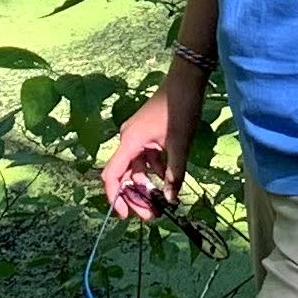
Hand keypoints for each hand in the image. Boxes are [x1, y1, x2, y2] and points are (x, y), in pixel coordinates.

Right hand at [99, 69, 202, 219]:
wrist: (185, 82)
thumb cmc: (180, 110)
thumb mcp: (180, 145)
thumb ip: (174, 174)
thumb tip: (171, 199)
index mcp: (130, 142)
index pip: (112, 175)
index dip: (115, 197)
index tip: (127, 215)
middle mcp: (128, 140)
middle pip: (124, 175)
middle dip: (135, 196)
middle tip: (151, 215)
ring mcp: (136, 137)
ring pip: (135, 168)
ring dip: (145, 185)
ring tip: (161, 202)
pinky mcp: (145, 134)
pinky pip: (144, 158)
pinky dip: (153, 170)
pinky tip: (167, 178)